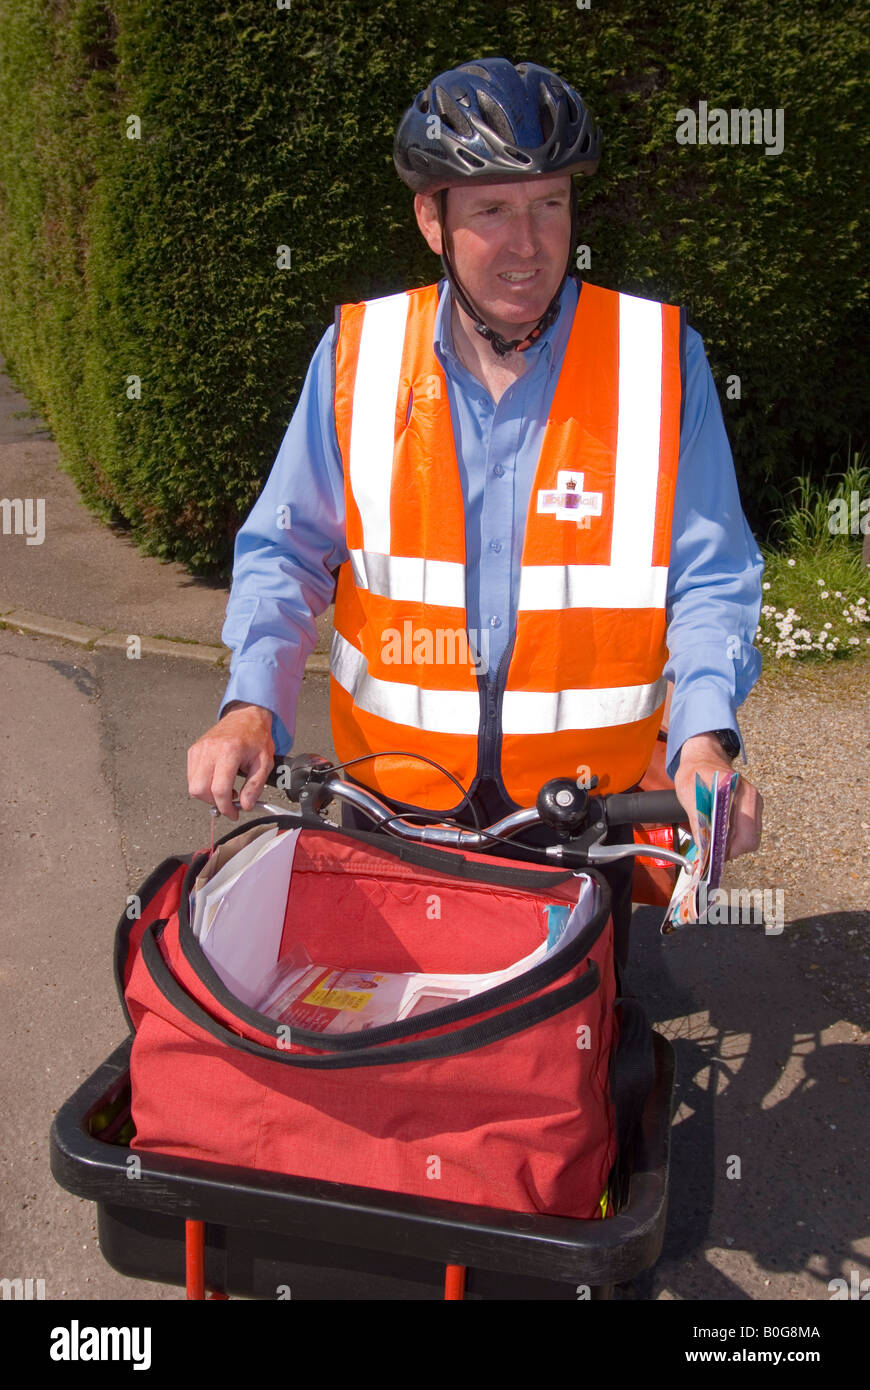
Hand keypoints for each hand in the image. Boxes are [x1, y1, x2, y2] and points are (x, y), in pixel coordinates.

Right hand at [187, 701, 274, 820]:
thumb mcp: (264, 762)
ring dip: (207, 795)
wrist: (246, 717)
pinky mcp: (194, 750)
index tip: (233, 813)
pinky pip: (191, 776)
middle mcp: (210, 750)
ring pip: (192, 785)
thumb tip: (246, 806)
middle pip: (199, 790)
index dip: (226, 807)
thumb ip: (254, 786)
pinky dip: (202, 784)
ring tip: (224, 789)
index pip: (219, 789)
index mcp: (229, 751)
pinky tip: (216, 780)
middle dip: (213, 802)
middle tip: (227, 802)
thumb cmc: (255, 737)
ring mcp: (199, 749)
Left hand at [673, 732, 761, 860]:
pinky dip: (735, 837)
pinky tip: (721, 833)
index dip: (728, 850)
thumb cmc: (696, 773)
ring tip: (714, 841)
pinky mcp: (752, 808)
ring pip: (750, 838)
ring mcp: (754, 803)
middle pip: (750, 840)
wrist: (702, 758)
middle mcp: (752, 798)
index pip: (744, 834)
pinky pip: (748, 831)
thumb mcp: (689, 796)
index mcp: (739, 793)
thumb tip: (705, 847)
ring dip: (733, 845)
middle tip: (712, 852)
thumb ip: (698, 822)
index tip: (713, 856)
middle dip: (731, 850)